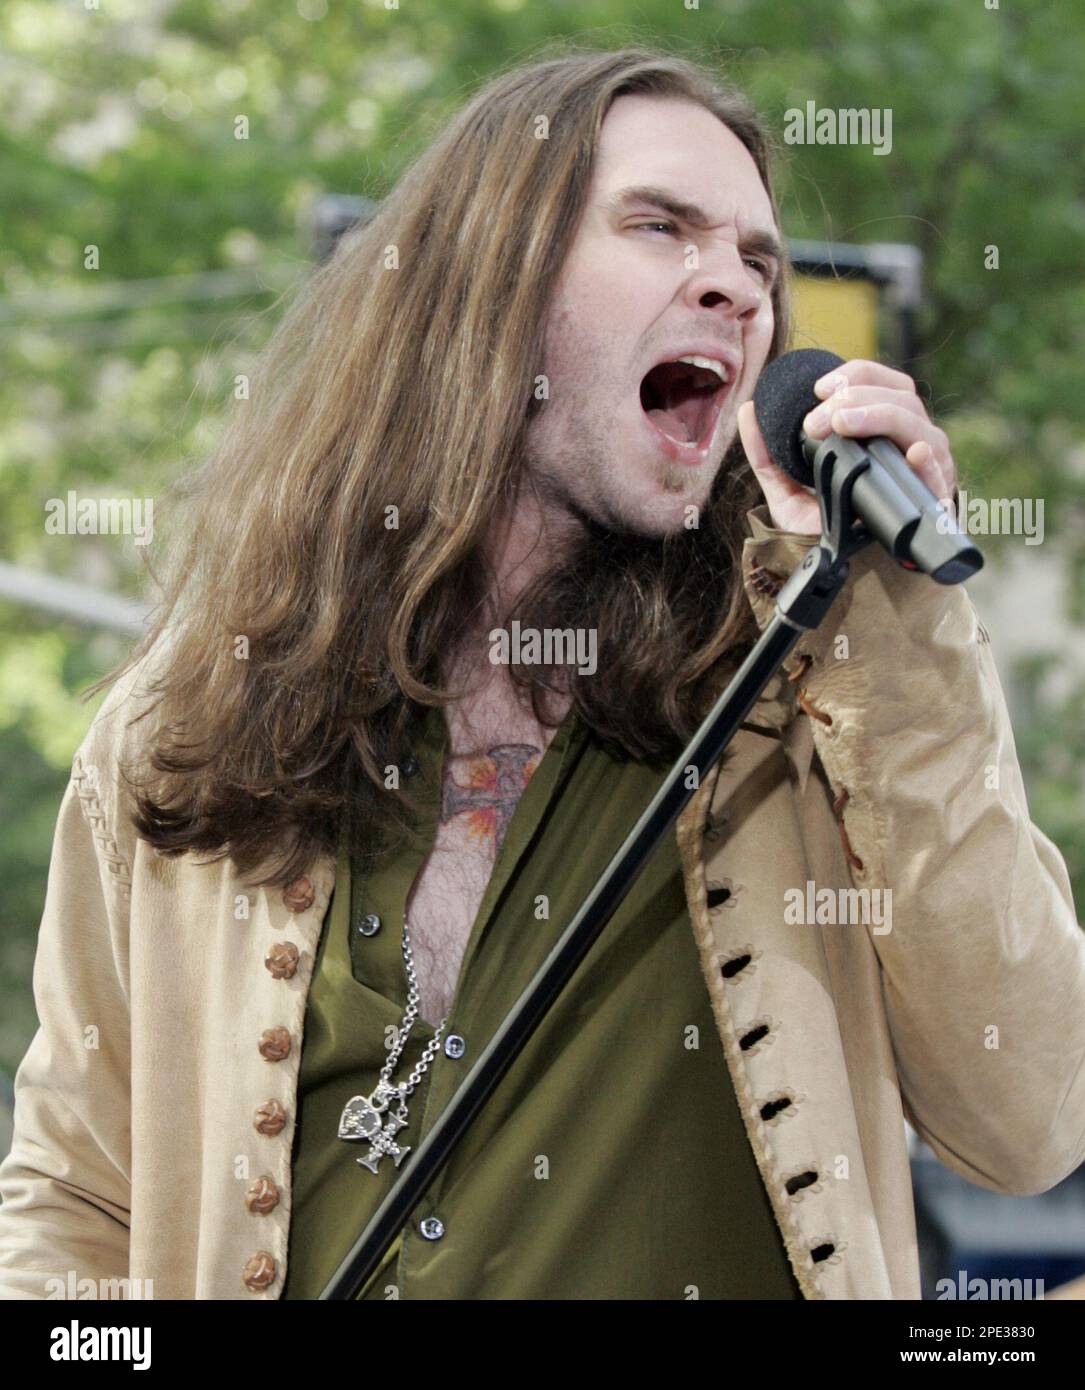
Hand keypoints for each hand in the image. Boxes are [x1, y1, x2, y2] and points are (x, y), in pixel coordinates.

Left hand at [737, 359, 956, 535]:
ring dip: (880, 416)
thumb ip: (768, 455)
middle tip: (820, 418)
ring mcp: (926, 466)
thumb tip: (748, 411)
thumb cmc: (826, 525)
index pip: (880, 383)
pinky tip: (915, 453)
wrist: (846, 572)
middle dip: (856, 396)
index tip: (819, 388)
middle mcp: (906, 441)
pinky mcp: (936, 498)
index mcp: (879, 430)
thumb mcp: (789, 489)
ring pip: (918, 423)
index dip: (854, 375)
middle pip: (899, 397)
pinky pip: (940, 473)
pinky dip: (928, 461)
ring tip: (844, 423)